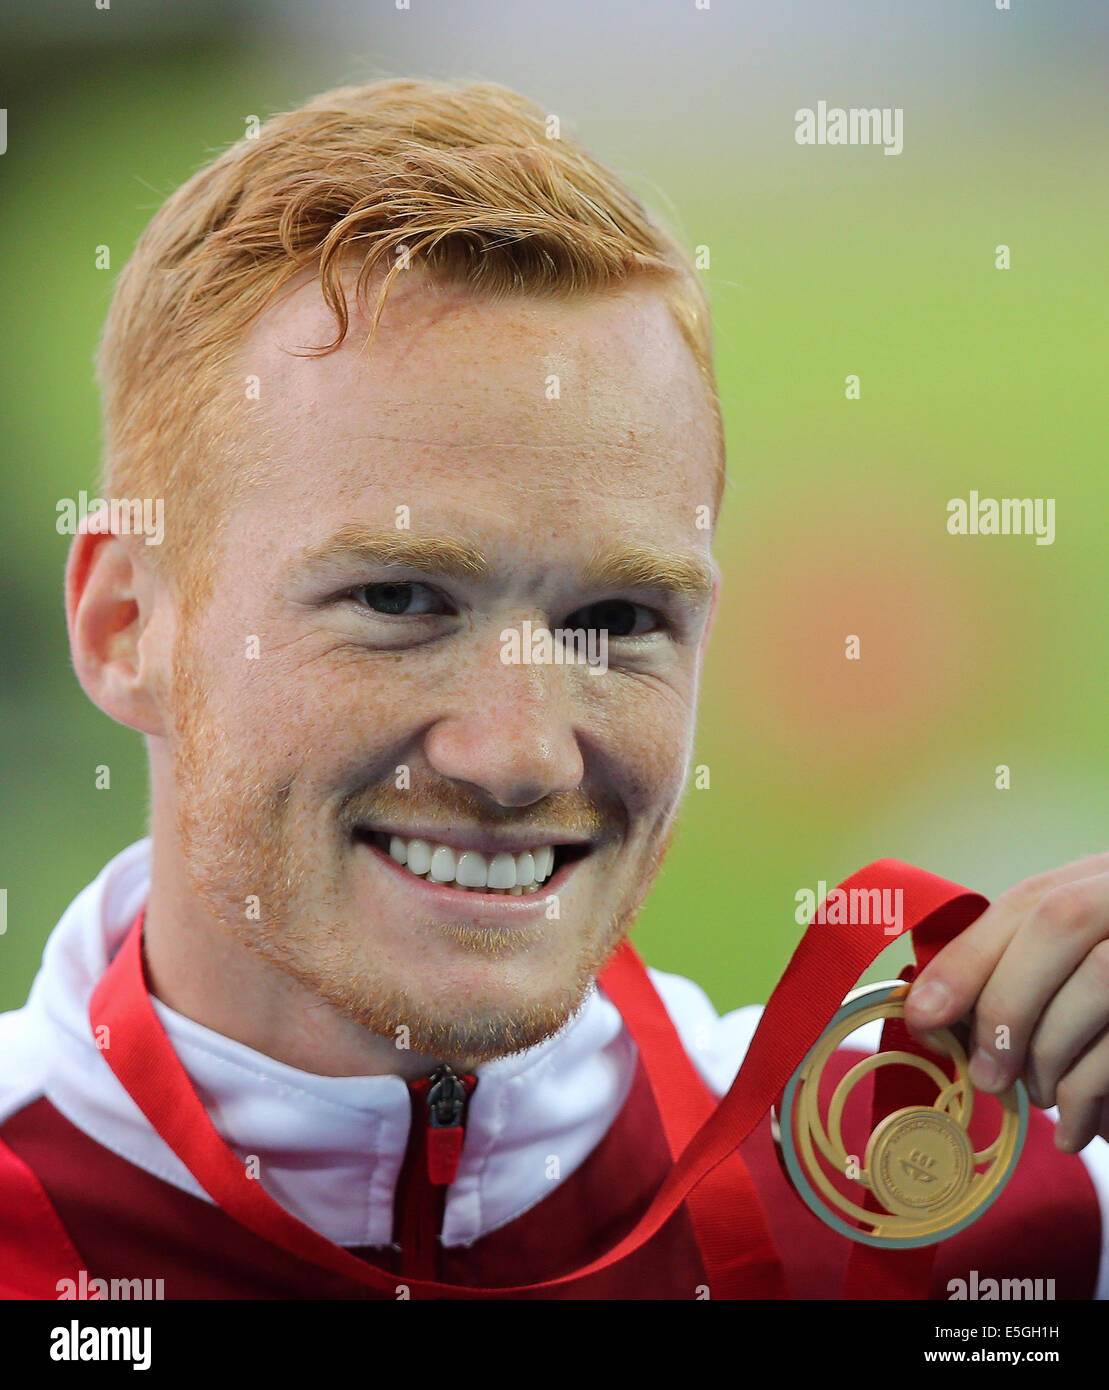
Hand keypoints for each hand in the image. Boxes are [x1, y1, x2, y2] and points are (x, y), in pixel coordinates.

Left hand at [904, 851, 1108, 1153]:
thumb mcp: (1076, 967)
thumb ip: (1019, 968)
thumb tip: (932, 1009)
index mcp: (1108, 879)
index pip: (1030, 900)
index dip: (970, 955)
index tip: (923, 1013)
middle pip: (1059, 924)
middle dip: (1006, 1003)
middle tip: (985, 1074)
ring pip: (1098, 981)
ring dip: (1048, 1055)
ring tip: (1039, 1094)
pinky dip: (1085, 1097)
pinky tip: (1074, 1129)